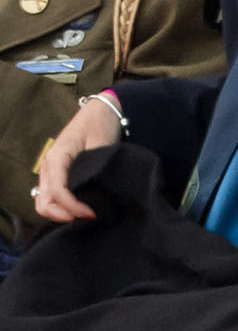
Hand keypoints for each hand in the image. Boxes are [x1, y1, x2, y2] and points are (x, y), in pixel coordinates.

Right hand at [27, 93, 117, 222]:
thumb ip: (95, 168)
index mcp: (56, 158)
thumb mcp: (101, 146)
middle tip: (88, 217)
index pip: (57, 191)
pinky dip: (62, 208)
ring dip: (61, 213)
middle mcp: (49, 167)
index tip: (92, 214)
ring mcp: (51, 172)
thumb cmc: (101, 126)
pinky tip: (81, 209)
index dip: (73, 207)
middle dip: (62, 215)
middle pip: (44, 201)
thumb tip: (95, 193)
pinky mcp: (57, 175)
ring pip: (45, 201)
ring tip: (85, 215)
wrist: (101, 112)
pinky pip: (52, 197)